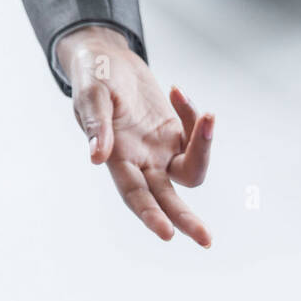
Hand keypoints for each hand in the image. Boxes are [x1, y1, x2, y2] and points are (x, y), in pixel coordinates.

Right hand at [57, 26, 213, 245]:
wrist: (108, 59)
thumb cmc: (93, 76)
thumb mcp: (90, 93)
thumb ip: (96, 123)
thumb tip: (97, 156)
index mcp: (118, 160)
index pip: (135, 195)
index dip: (150, 214)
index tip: (167, 232)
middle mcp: (142, 164)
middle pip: (168, 200)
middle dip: (187, 221)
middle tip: (206, 240)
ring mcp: (162, 152)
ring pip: (190, 173)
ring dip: (205, 150)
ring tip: (209, 117)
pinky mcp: (177, 136)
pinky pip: (196, 138)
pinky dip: (195, 119)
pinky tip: (176, 92)